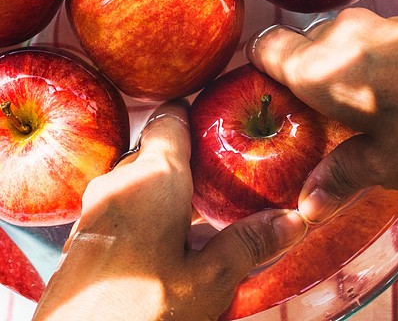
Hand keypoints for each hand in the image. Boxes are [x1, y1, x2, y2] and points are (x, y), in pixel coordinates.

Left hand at [33, 101, 306, 320]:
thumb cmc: (140, 313)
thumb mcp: (208, 283)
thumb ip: (250, 244)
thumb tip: (295, 219)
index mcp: (152, 178)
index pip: (172, 118)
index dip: (198, 113)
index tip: (223, 121)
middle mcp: (119, 181)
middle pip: (159, 149)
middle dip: (192, 157)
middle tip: (227, 171)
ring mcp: (97, 207)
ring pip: (142, 178)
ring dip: (172, 187)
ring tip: (206, 208)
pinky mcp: (86, 234)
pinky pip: (126, 203)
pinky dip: (152, 208)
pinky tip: (173, 240)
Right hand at [248, 8, 397, 221]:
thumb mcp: (386, 164)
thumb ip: (340, 176)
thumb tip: (310, 203)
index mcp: (321, 68)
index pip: (266, 47)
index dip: (265, 70)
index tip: (281, 99)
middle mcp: (344, 34)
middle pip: (306, 44)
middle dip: (310, 74)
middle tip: (329, 114)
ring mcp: (383, 21)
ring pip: (345, 39)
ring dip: (348, 66)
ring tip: (375, 105)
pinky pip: (380, 36)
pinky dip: (380, 58)